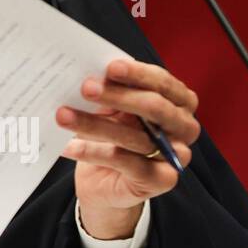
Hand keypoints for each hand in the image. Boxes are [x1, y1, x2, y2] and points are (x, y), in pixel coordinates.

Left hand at [56, 59, 199, 238]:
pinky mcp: (162, 180)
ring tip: (63, 116)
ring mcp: (177, 155)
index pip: (162, 83)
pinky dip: (94, 153)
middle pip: (155, 108)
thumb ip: (111, 91)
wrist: (104, 180)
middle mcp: (184, 127)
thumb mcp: (111, 108)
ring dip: (94, 125)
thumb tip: (89, 75)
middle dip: (118, 96)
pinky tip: (69, 147)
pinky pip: (126, 162)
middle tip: (85, 88)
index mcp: (179, 101)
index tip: (110, 68)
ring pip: (135, 137)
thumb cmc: (110, 134)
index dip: (137, 74)